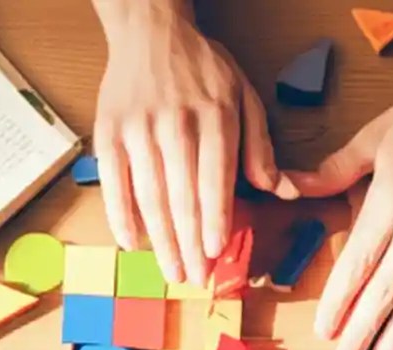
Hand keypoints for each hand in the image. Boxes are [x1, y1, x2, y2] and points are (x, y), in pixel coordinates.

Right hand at [93, 0, 294, 285]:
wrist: (150, 30)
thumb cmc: (202, 68)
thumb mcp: (244, 95)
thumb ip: (261, 146)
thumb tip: (283, 191)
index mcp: (214, 116)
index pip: (214, 179)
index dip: (214, 220)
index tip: (215, 252)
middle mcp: (175, 123)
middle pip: (182, 195)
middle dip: (189, 243)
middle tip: (194, 277)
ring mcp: (138, 128)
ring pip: (149, 195)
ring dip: (160, 240)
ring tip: (171, 270)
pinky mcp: (109, 132)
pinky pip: (113, 182)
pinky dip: (120, 216)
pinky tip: (131, 243)